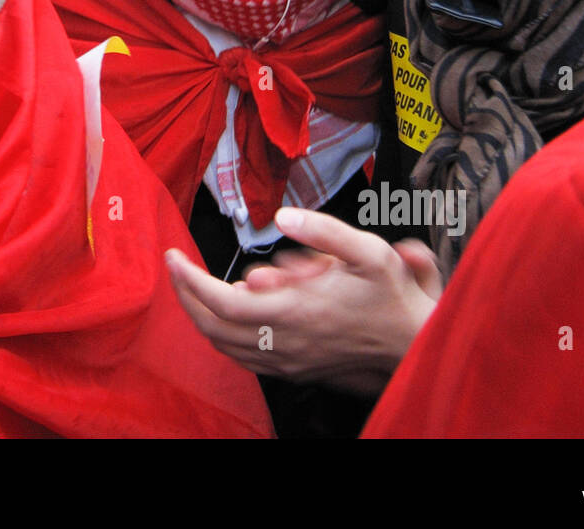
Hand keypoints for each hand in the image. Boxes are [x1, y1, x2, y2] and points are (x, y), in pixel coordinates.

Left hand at [165, 207, 442, 396]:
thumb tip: (284, 216)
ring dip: (201, 315)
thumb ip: (324, 230)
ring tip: (194, 284)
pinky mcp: (292, 369)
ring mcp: (286, 360)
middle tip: (175, 268)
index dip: (189, 280)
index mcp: (295, 311)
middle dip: (185, 296)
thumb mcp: (367, 251)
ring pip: (224, 346)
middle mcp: (284, 341)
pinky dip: (221, 335)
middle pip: (212, 327)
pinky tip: (224, 313)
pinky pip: (242, 357)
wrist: (411, 343)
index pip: (222, 302)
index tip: (172, 256)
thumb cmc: (389, 295)